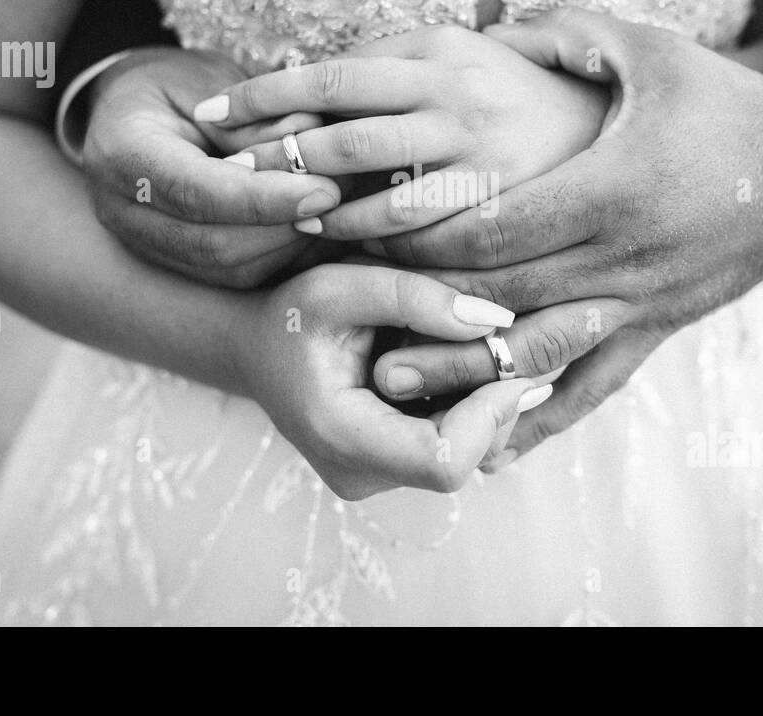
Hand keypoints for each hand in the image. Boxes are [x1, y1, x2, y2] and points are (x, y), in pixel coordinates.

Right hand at [81, 48, 342, 287]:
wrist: (132, 111)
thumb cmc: (177, 83)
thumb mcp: (211, 78)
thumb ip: (252, 118)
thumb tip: (307, 156)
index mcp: (121, 152)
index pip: (197, 191)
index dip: (264, 199)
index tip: (324, 191)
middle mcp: (122, 210)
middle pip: (213, 243)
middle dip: (286, 227)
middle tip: (344, 202)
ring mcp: (143, 245)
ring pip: (228, 269)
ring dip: (292, 245)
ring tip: (340, 213)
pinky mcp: (173, 263)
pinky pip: (236, 277)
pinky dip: (285, 257)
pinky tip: (321, 231)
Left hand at [192, 25, 611, 238]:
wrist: (678, 134)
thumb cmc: (571, 89)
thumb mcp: (496, 42)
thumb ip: (419, 49)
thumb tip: (346, 61)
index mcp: (448, 51)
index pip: (333, 74)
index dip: (264, 95)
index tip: (214, 113)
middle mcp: (463, 104)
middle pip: (345, 139)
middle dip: (277, 162)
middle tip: (226, 178)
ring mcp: (492, 166)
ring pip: (385, 204)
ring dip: (329, 219)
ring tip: (291, 223)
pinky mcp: (516, 219)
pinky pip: (436, 247)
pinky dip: (391, 253)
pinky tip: (364, 257)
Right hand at [236, 263, 550, 499]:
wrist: (255, 349)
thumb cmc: (290, 313)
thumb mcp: (337, 285)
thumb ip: (412, 296)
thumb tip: (495, 320)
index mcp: (340, 438)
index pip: (445, 462)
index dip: (490, 414)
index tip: (507, 357)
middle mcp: (362, 475)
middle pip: (467, 459)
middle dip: (493, 400)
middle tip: (496, 340)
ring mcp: (378, 477)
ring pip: (470, 455)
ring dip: (485, 401)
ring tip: (462, 345)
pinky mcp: (394, 469)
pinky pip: (456, 447)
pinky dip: (470, 408)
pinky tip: (453, 363)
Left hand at [361, 8, 762, 455]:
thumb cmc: (723, 101)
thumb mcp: (646, 49)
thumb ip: (558, 37)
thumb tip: (477, 33)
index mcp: (613, 185)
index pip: (495, 224)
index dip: (420, 231)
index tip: (360, 228)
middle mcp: (623, 256)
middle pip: (499, 290)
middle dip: (418, 296)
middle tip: (347, 300)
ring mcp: (641, 302)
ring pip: (537, 350)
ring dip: (462, 370)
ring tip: (392, 383)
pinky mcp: (658, 331)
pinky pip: (597, 387)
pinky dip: (545, 424)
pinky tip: (496, 454)